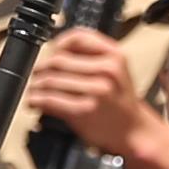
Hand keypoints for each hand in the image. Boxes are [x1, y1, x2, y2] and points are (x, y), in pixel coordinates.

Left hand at [27, 28, 142, 151]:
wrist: (134, 131)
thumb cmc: (121, 102)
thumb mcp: (117, 69)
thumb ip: (92, 55)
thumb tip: (57, 48)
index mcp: (114, 56)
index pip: (77, 38)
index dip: (57, 44)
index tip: (51, 52)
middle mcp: (106, 71)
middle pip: (58, 60)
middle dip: (42, 68)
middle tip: (37, 74)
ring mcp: (96, 91)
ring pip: (51, 79)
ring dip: (36, 85)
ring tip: (34, 89)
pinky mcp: (83, 110)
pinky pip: (50, 99)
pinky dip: (36, 100)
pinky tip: (35, 101)